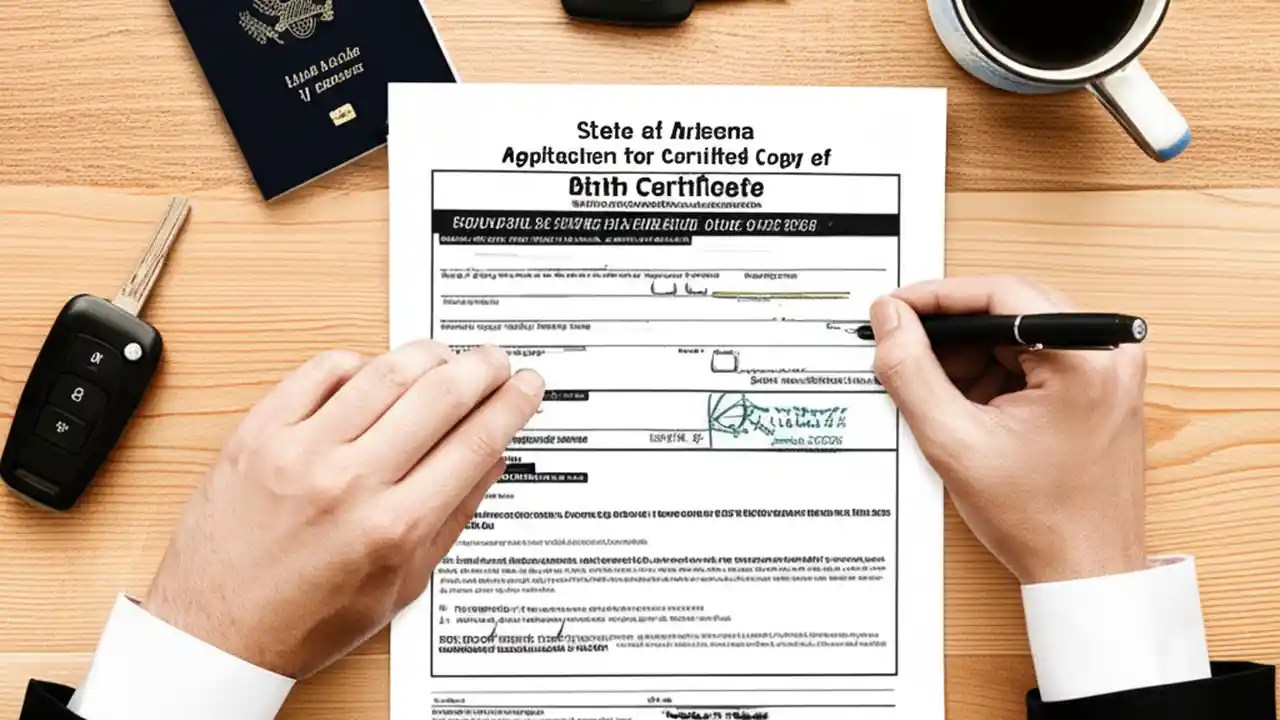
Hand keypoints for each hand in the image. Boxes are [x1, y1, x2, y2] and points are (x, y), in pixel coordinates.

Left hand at [141, 342, 543, 677]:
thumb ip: (451, 519)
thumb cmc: (303, 620)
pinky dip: (360, 361)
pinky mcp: (258, 433)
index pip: (475, 442)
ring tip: (443, 358)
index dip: (512, 404)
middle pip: (439, 395)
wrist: (214, 631)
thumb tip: (491, 461)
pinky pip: (321, 371)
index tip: (526, 387)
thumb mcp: (400, 586)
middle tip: (494, 361)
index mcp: (392, 528)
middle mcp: (348, 483)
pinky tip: (375, 371)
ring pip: (385, 371)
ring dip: (428, 355)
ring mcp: (299, 452)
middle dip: (482, 368)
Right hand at [869, 276, 1145, 583]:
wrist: (1084, 569)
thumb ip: (911, 372)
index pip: (1000, 292)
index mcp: (1086, 357)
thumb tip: (890, 320)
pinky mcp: (1102, 385)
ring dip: (971, 354)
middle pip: (1010, 308)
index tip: (896, 308)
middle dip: (952, 331)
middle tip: (907, 351)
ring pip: (1019, 331)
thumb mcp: (954, 442)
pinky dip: (995, 373)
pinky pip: (1036, 356)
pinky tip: (970, 407)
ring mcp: (1111, 368)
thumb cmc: (1040, 520)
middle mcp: (1110, 352)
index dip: (937, 297)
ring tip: (941, 396)